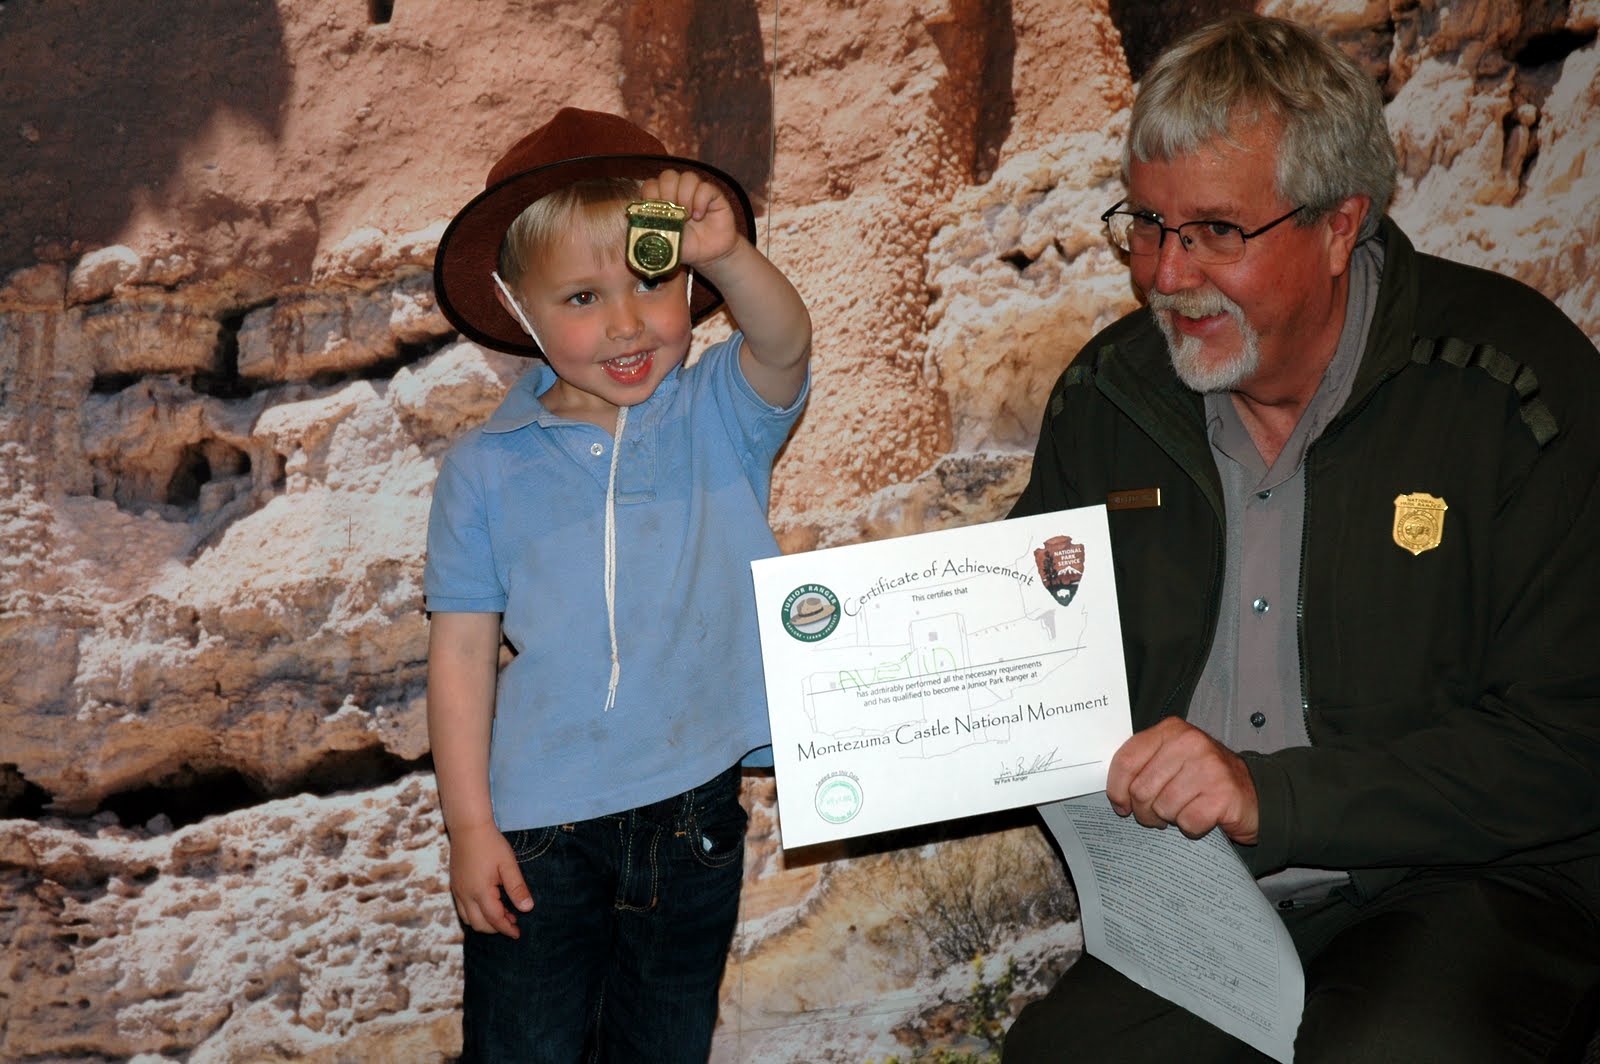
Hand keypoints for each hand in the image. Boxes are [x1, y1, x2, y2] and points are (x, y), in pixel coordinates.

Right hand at [447, 820, 533, 936]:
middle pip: (479, 924)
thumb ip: (517, 888)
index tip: (518, 933)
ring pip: (468, 919)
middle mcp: (465, 895)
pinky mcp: (454, 885)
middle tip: (513, 921)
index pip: (494, 919)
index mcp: (480, 891)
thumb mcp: (508, 865)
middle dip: (496, 928)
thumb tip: (527, 908)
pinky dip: (475, 913)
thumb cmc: (491, 843)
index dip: (507, 929)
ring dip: (485, 921)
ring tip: (503, 913)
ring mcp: (457, 891)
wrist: (468, 827)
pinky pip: (463, 909)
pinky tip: (489, 903)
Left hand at [642, 168, 740, 269]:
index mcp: (663, 200)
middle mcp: (679, 192)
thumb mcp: (663, 241)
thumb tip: (632, 221)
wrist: (708, 256)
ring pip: (688, 177)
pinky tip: (699, 216)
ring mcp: (696, 192)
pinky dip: (701, 201)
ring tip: (687, 216)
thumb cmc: (684, 247)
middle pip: (668, 176)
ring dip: (685, 195)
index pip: (652, 184)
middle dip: (667, 192)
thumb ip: (648, 230)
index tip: (655, 213)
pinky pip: (706, 187)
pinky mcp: (714, 196)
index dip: (651, 194)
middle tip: (672, 212)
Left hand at [1105, 717, 1259, 843]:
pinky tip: (1202, 816)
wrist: (1255, 792)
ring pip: (1162, 808)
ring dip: (1169, 819)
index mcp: (1171, 730)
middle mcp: (1190, 743)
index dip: (1116, 789)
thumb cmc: (1204, 778)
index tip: (1121, 804)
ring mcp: (1209, 768)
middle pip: (1141, 789)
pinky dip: (1191, 827)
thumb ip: (1144, 763)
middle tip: (1158, 813)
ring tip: (1183, 811)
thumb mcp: (1172, 759)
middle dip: (1144, 811)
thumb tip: (1113, 790)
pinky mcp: (1223, 795)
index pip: (1126, 760)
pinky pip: (1187, 822)